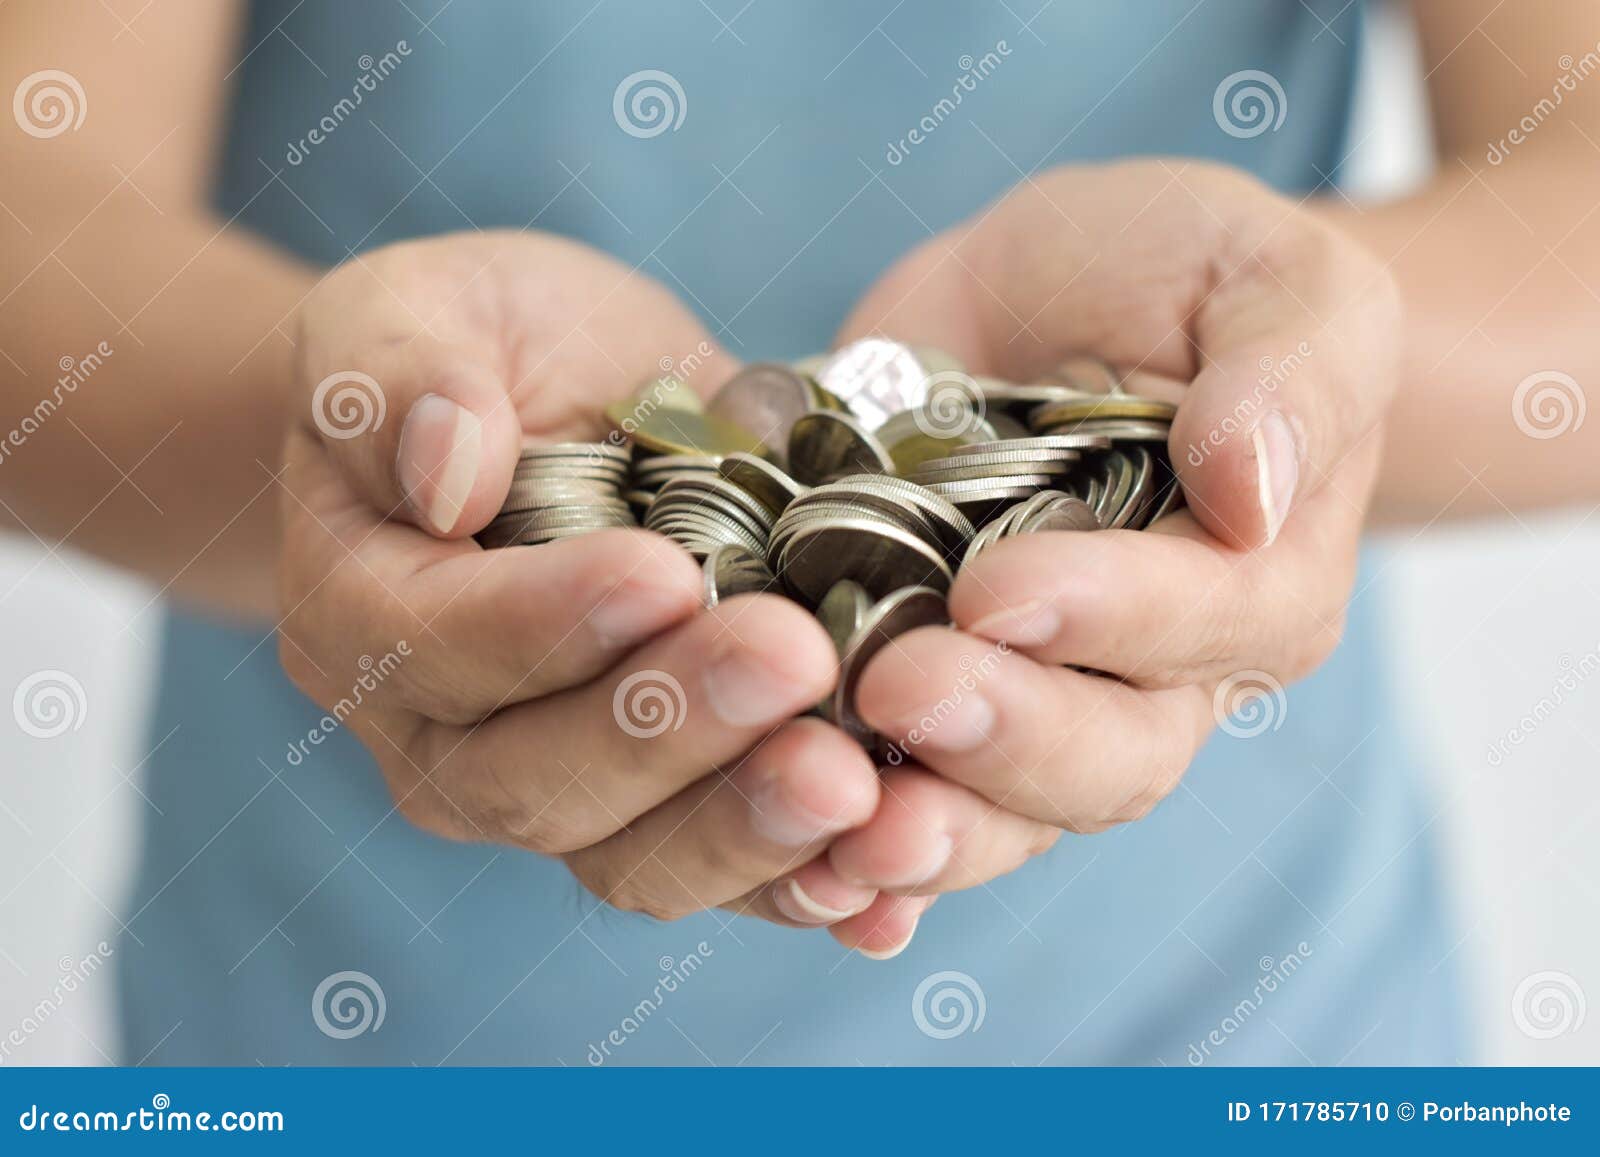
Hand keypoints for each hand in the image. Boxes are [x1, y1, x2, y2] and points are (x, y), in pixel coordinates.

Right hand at [275, 232, 887, 931]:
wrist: (558, 416)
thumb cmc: (483, 351)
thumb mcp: (419, 307)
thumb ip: (401, 373)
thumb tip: (444, 469)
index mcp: (365, 616)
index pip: (441, 647)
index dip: (548, 623)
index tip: (663, 570)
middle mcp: (445, 740)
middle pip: (539, 780)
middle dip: (671, 730)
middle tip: (793, 660)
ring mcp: (557, 794)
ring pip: (633, 857)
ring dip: (746, 832)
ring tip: (853, 780)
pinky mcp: (664, 814)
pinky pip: (726, 880)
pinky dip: (806, 890)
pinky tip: (887, 884)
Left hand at [786, 161, 1400, 956]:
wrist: (1046, 300)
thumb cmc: (1178, 276)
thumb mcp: (1270, 278)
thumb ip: (1290, 371)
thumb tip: (1252, 487)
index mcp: (1262, 579)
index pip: (1207, 626)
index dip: (1105, 619)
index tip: (995, 591)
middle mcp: (1161, 674)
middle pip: (1110, 756)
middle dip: (1004, 737)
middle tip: (897, 690)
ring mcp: (1041, 701)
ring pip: (1009, 809)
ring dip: (933, 832)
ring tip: (849, 830)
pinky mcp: (937, 701)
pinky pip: (917, 800)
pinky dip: (870, 865)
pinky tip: (816, 887)